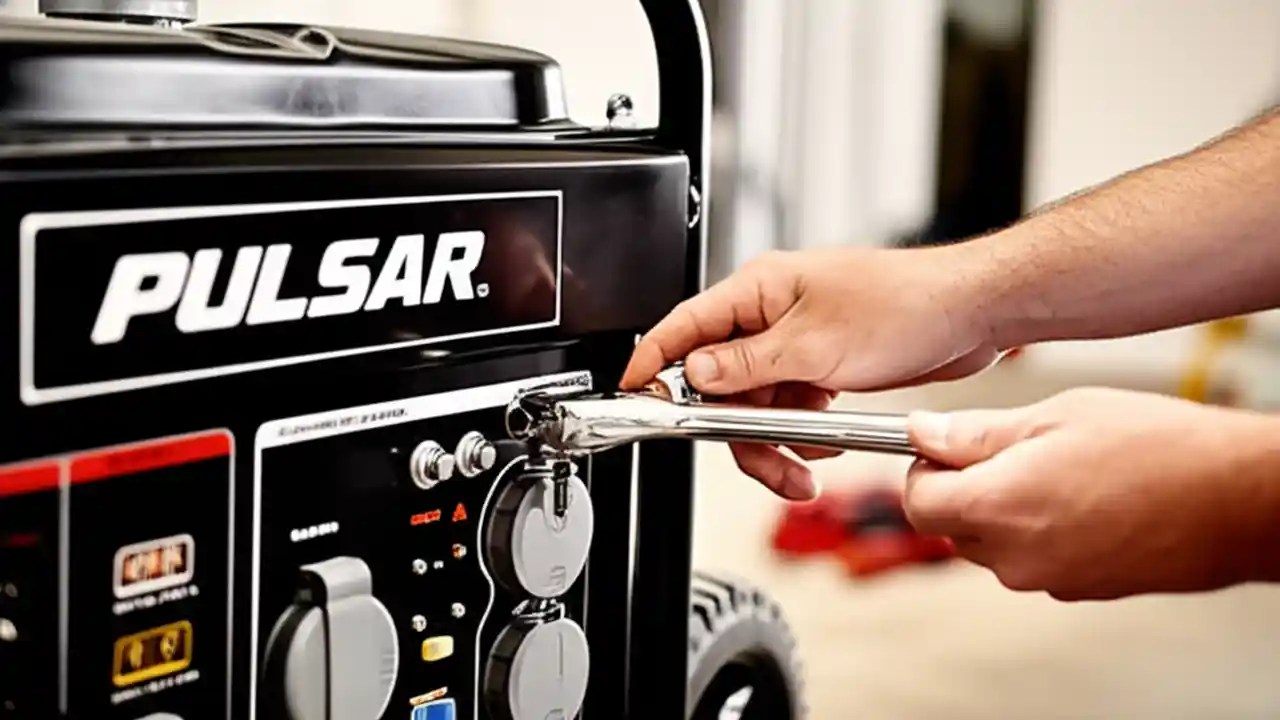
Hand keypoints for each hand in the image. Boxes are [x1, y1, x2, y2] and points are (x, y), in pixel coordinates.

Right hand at [620, 245, 999, 499]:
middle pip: (721, 381)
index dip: (654, 362)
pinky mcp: (822, 361)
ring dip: (777, 438)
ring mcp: (797, 339)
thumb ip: (746, 364)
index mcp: (759, 291)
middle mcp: (772, 313)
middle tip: (762, 458)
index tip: (634, 393)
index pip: (684, 326)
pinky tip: (827, 438)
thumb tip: (694, 372)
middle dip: (739, 428)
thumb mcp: (814, 344)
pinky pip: (790, 405)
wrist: (969, 315)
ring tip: (805, 463)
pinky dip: (803, 430)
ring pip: (757, 401)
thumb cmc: (904, 305)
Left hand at [904, 387, 1279, 599]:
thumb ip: (977, 433)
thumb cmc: (1158, 447)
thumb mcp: (1055, 416)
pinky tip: (1081, 495)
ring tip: (1055, 466)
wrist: (1236, 500)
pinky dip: (1038, 529)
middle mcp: (1015, 556)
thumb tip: (923, 433)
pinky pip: (1032, 558)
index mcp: (997, 507)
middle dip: (961, 486)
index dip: (921, 469)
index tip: (940, 445)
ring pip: (990, 544)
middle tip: (1007, 445)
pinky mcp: (1079, 590)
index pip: (917, 502)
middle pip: (949, 526)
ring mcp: (1048, 580)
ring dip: (1000, 508)